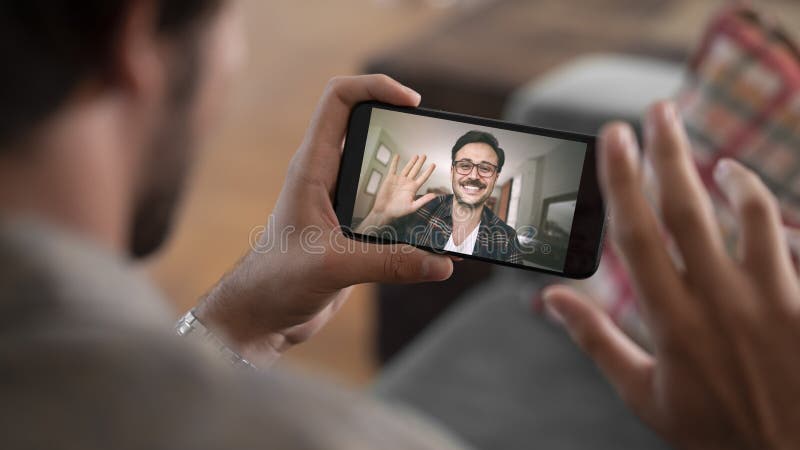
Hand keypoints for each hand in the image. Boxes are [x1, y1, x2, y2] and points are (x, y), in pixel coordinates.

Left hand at [193, 75, 453, 365]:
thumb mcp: (333, 267)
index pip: (340, 101)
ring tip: (444, 187)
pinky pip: (387, 212)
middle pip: (367, 131)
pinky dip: (410, 216)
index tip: (412, 102)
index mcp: (312, 169)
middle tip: (435, 144)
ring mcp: (340, 205)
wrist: (260, 317)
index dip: (376, 88)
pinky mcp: (351, 233)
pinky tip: (432, 231)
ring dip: (411, 177)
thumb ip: (389, 263)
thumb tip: (441, 263)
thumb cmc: (276, 282)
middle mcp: (326, 179)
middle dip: (403, 131)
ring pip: (381, 174)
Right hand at [355, 154, 436, 230]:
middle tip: (425, 155)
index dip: (428, 171)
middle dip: (420, 163)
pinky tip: (397, 156)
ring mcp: (399, 180)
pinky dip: (395, 162)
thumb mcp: (412, 207)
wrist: (384, 211)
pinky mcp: (390, 179)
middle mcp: (407, 183)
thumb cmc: (398, 211)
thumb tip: (434, 195)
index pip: (423, 178)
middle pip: (415, 170)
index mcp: (413, 188)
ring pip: (406, 168)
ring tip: (416, 155)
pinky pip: (393, 168)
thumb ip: (423, 200)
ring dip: (411, 162)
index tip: (434, 164)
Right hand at [543, 102, 799, 449]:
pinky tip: (763, 211)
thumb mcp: (642, 394)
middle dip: (671, 152)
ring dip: (733, 178)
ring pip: (753, 217)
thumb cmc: (713, 430)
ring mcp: (772, 301)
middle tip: (660, 110)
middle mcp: (719, 301)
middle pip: (690, 209)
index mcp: (670, 321)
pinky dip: (778, 218)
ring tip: (717, 161)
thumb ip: (595, 340)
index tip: (613, 138)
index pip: (637, 234)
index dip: (622, 180)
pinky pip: (796, 245)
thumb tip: (552, 300)